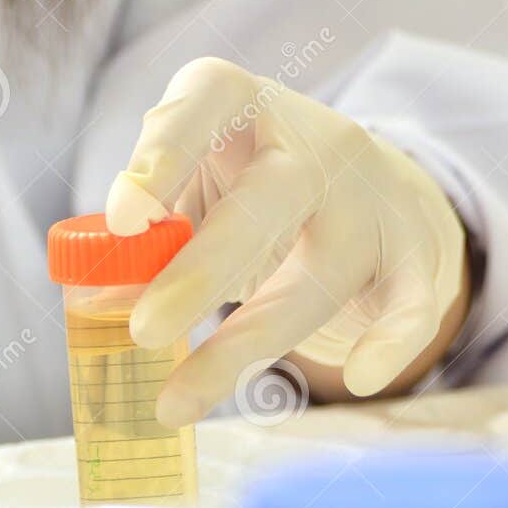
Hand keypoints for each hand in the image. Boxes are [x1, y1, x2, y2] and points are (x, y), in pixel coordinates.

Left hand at [106, 57, 468, 424]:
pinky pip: (409, 303)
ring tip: (175, 405)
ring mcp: (372, 200)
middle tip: (144, 330)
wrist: (378, 199)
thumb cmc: (256, 198)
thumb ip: (150, 238)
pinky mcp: (414, 256)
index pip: (205, 103)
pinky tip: (360, 379)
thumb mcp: (199, 196)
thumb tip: (93, 302)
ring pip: (318, 276)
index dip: (161, 154)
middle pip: (265, 203)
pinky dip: (391, 342)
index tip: (120, 218)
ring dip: (244, 346)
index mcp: (246, 106)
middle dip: (201, 270)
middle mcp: (317, 142)